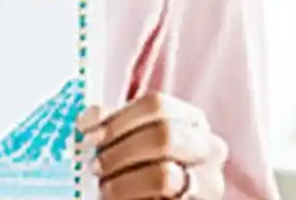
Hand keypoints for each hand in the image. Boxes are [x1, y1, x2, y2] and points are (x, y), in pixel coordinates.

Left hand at [80, 91, 227, 198]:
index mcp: (190, 120)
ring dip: (123, 182)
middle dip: (120, 151)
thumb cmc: (140, 169)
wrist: (152, 199)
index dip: (117, 119)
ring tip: (105, 188)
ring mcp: (207, 182)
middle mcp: (208, 147)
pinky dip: (132, 199)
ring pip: (164, 175)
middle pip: (164, 135)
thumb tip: (88, 121)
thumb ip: (112, 126)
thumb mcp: (130, 141)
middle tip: (94, 165)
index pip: (156, 105)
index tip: (88, 134)